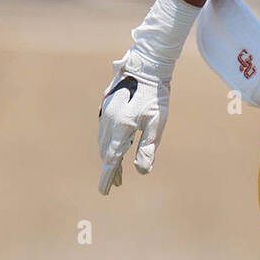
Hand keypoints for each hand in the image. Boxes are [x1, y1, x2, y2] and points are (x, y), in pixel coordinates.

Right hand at [97, 51, 169, 195]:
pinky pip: (103, 131)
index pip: (112, 159)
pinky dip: (107, 144)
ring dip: (108, 158)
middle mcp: (108, 121)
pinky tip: (113, 147)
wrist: (147, 66)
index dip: (108, 177)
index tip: (105, 192)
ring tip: (116, 170)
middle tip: (115, 185)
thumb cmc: (156, 95)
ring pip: (103, 142)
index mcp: (121, 127)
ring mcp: (105, 113)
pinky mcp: (106, 107)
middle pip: (106, 153)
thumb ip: (147, 148)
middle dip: (110, 170)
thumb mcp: (157, 123)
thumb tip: (141, 171)